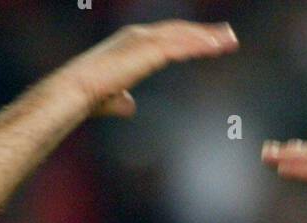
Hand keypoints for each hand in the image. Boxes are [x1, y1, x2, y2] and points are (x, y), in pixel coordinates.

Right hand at [64, 20, 238, 119]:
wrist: (77, 91)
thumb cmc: (90, 96)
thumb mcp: (113, 97)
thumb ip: (123, 100)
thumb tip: (131, 107)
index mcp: (132, 43)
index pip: (167, 38)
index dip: (189, 39)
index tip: (210, 43)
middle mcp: (138, 36)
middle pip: (179, 31)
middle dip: (205, 33)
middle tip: (229, 36)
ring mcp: (143, 40)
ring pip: (182, 35)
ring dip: (207, 37)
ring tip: (230, 40)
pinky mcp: (147, 50)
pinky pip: (179, 45)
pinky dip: (198, 45)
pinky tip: (215, 48)